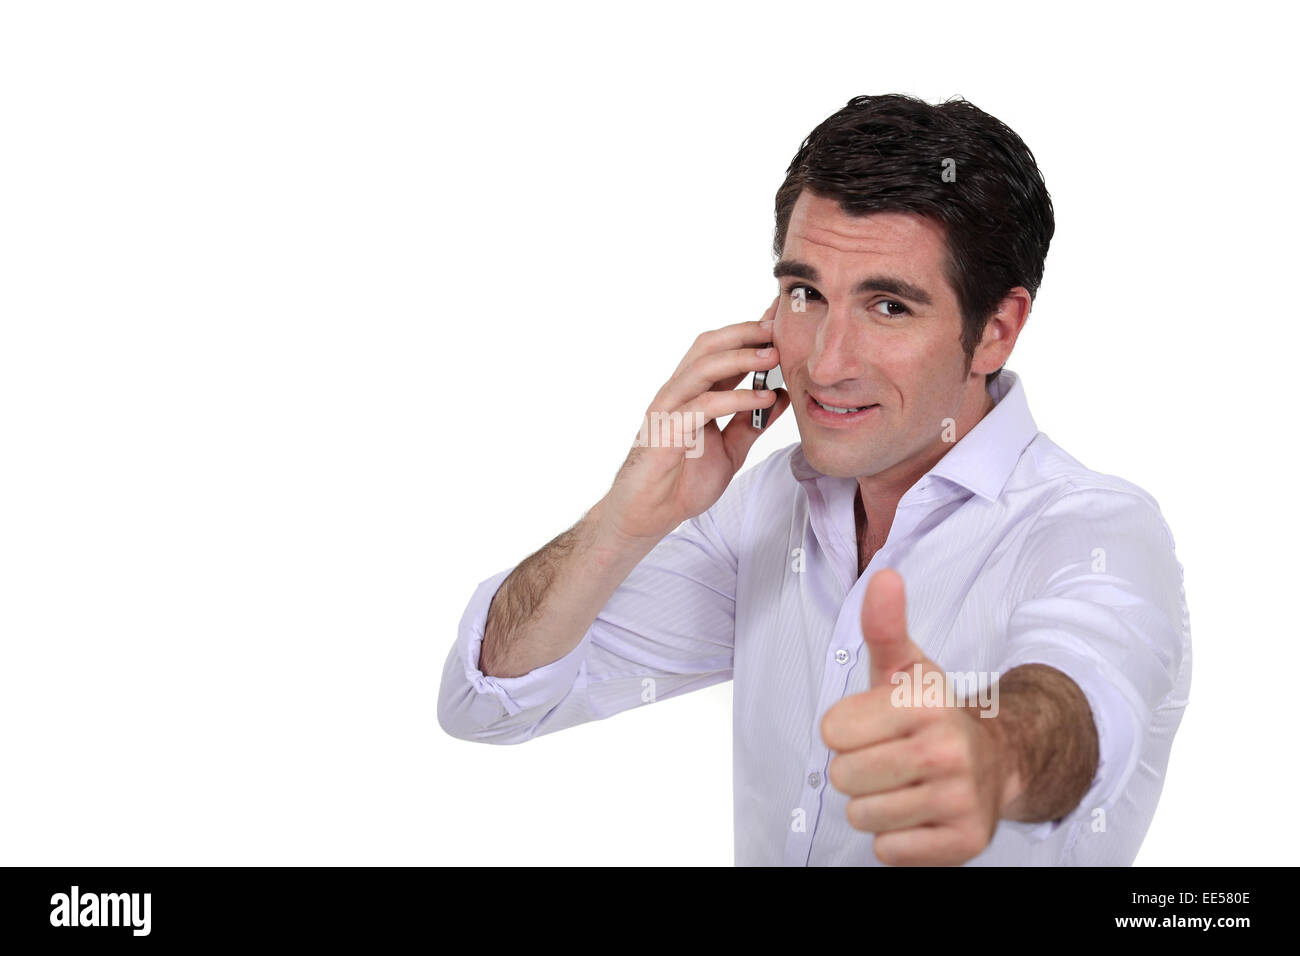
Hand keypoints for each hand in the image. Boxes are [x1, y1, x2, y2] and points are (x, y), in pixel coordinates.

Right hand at [598, 297, 790, 543]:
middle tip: (778, 326)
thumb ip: (750, 425)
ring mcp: (669, 409)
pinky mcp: (666, 431)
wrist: (649, 515)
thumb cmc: (681, 482)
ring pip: (702, 368)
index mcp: (691, 393)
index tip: (780, 319)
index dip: (748, 332)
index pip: (720, 351)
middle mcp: (678, 393)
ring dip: (741, 358)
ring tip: (773, 356)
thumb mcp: (729, 451)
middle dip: (744, 332)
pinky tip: (763, 400)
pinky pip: (703, 406)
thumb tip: (780, 398)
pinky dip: (735, 399)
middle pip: (708, 346)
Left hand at [820, 568, 1015, 865]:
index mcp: (925, 702)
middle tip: (890, 757)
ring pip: (863, 816)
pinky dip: (897, 838)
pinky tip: (921, 812)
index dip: (845, 730)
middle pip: (844, 777)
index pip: (832, 731)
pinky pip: (889, 851)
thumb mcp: (905, 668)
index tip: (874, 724)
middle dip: (857, 770)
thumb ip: (884, 626)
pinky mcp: (965, 843)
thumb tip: (884, 576)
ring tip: (905, 784)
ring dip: (875, 805)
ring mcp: (960, 799)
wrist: (999, 761)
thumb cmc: (931, 715)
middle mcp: (948, 749)